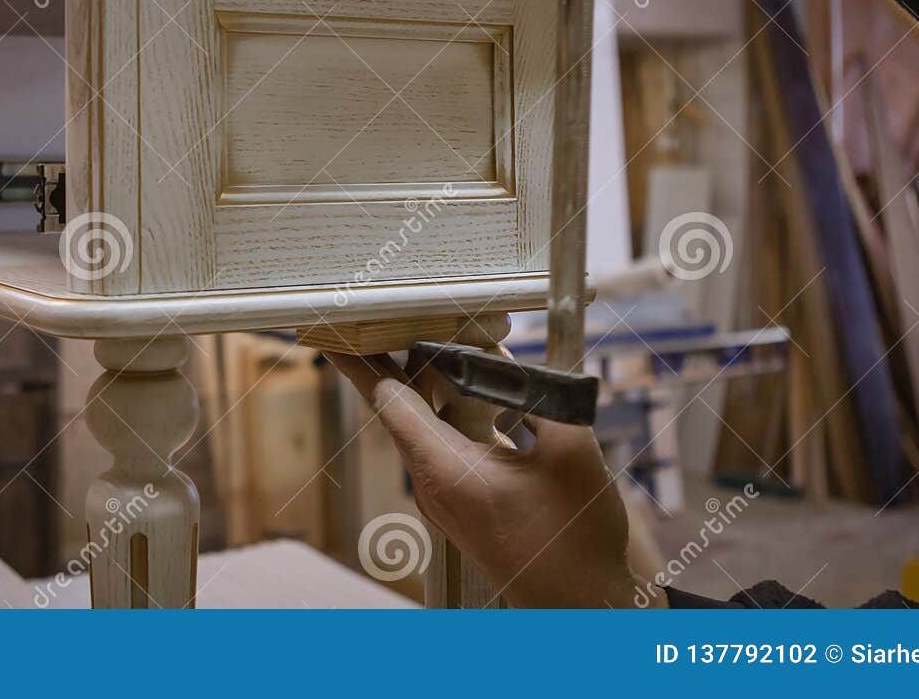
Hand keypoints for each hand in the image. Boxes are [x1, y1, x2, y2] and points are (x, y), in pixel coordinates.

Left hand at [328, 352, 652, 607]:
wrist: (582, 607)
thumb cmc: (575, 539)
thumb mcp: (571, 452)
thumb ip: (542, 395)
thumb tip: (512, 357)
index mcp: (445, 468)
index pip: (388, 397)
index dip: (362, 356)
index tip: (336, 324)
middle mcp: (431, 484)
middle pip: (400, 406)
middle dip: (395, 356)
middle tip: (386, 311)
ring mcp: (442, 498)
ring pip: (424, 424)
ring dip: (432, 383)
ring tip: (441, 337)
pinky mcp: (459, 504)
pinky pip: (444, 445)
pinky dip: (453, 411)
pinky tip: (480, 389)